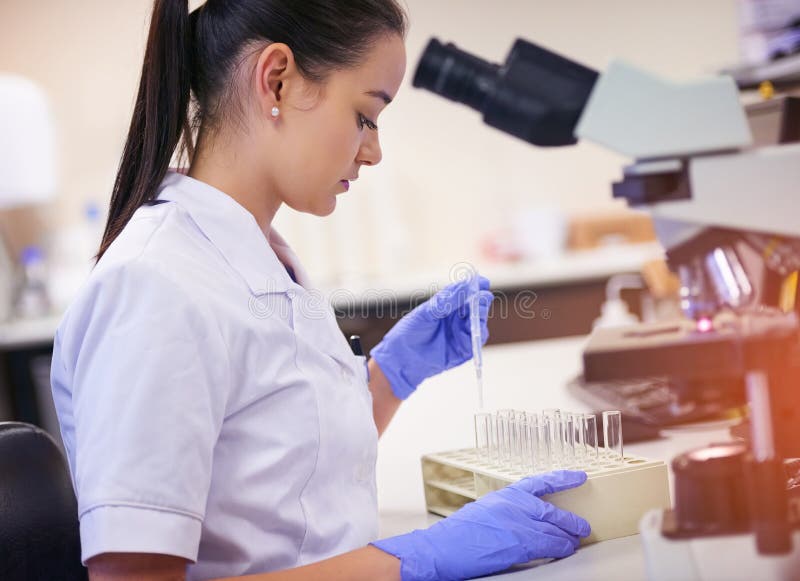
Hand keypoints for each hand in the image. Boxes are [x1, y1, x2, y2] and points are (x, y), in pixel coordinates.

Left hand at [370, 276, 493, 399]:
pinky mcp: (463, 350)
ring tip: (479, 308)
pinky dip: (478, 333)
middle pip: (476, 306)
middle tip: (483, 295)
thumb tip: (466, 286)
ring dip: (481, 314)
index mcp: (448, 305)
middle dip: (481, 299)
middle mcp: (457, 318)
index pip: (466, 292)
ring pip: (479, 322)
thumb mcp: (426, 313)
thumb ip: (446, 301)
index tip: (482, 281)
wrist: (401, 357)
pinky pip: (476, 341)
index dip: (475, 286)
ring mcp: (461, 333)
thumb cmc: (409, 332)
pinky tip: (475, 326)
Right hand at [371, 470, 590, 580]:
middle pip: (551, 511)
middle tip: (582, 526)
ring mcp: (517, 523)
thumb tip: (525, 520)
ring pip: (554, 529)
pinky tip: (566, 550)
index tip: (579, 476)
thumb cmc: (457, 534)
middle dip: (569, 520)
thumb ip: (507, 512)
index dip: (562, 478)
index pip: (539, 482)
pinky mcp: (519, 543)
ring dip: (568, 537)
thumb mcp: (484, 512)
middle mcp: (513, 505)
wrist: (440, 548)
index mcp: (504, 495)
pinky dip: (561, 548)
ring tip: (575, 541)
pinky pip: (549, 545)